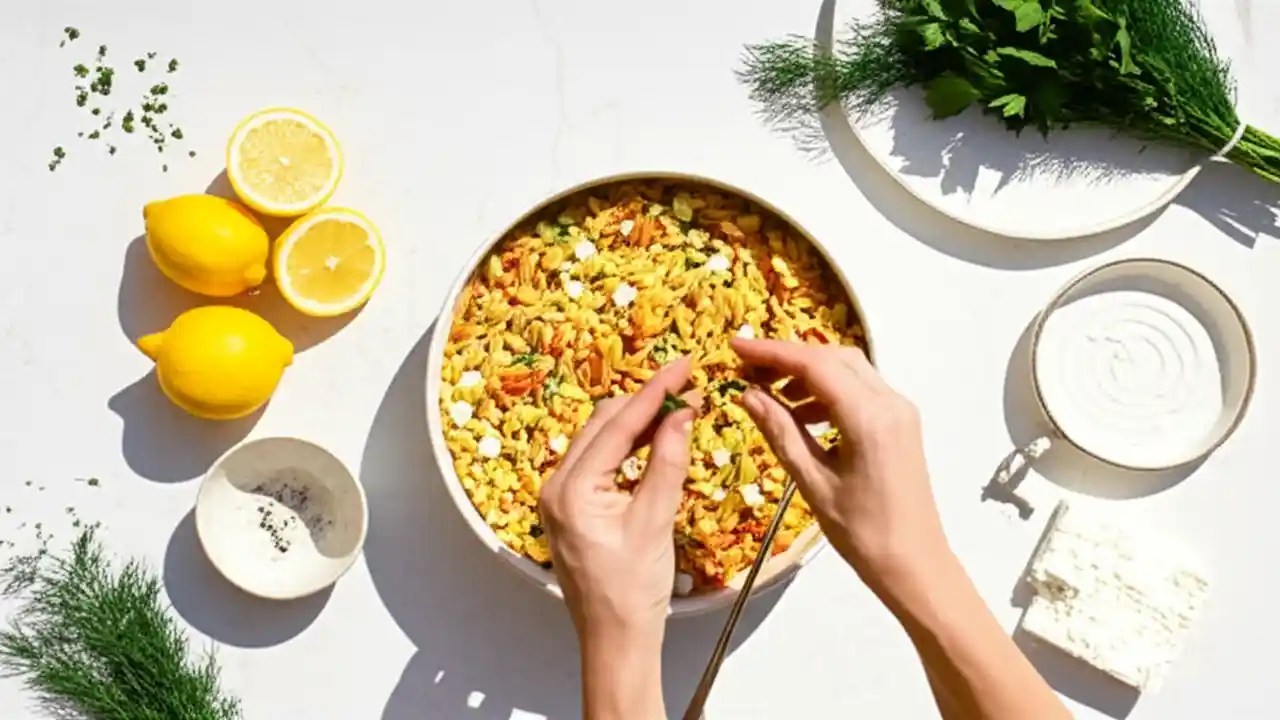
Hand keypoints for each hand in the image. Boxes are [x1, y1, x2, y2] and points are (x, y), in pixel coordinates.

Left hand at [540, 358, 695, 719]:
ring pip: (600, 439)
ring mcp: (560, 497)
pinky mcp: (571, 507)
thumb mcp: (656, 521)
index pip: (617, 425)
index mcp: (571, 490)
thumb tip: (681, 414)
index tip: (682, 366)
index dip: (654, 392)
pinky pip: (599, 460)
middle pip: (603, 424)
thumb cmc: (632, 592)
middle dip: (645, 401)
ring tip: (678, 406)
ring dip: (637, 421)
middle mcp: (556, 487)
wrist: (615, 640)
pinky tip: (654, 438)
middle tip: (687, 384)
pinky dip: (627, 445)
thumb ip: (667, 463)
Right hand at [732, 339, 949, 594]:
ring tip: (768, 394)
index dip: (771, 352)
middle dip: (788, 357)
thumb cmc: (863, 533)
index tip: (735, 345)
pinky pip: (860, 390)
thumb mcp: (814, 483)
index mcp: (869, 418)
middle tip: (748, 368)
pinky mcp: (900, 423)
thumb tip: (748, 395)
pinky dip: (827, 391)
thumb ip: (781, 433)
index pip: (815, 365)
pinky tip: (801, 414)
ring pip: (848, 370)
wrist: (915, 564)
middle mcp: (890, 403)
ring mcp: (899, 411)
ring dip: (808, 373)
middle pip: (833, 357)